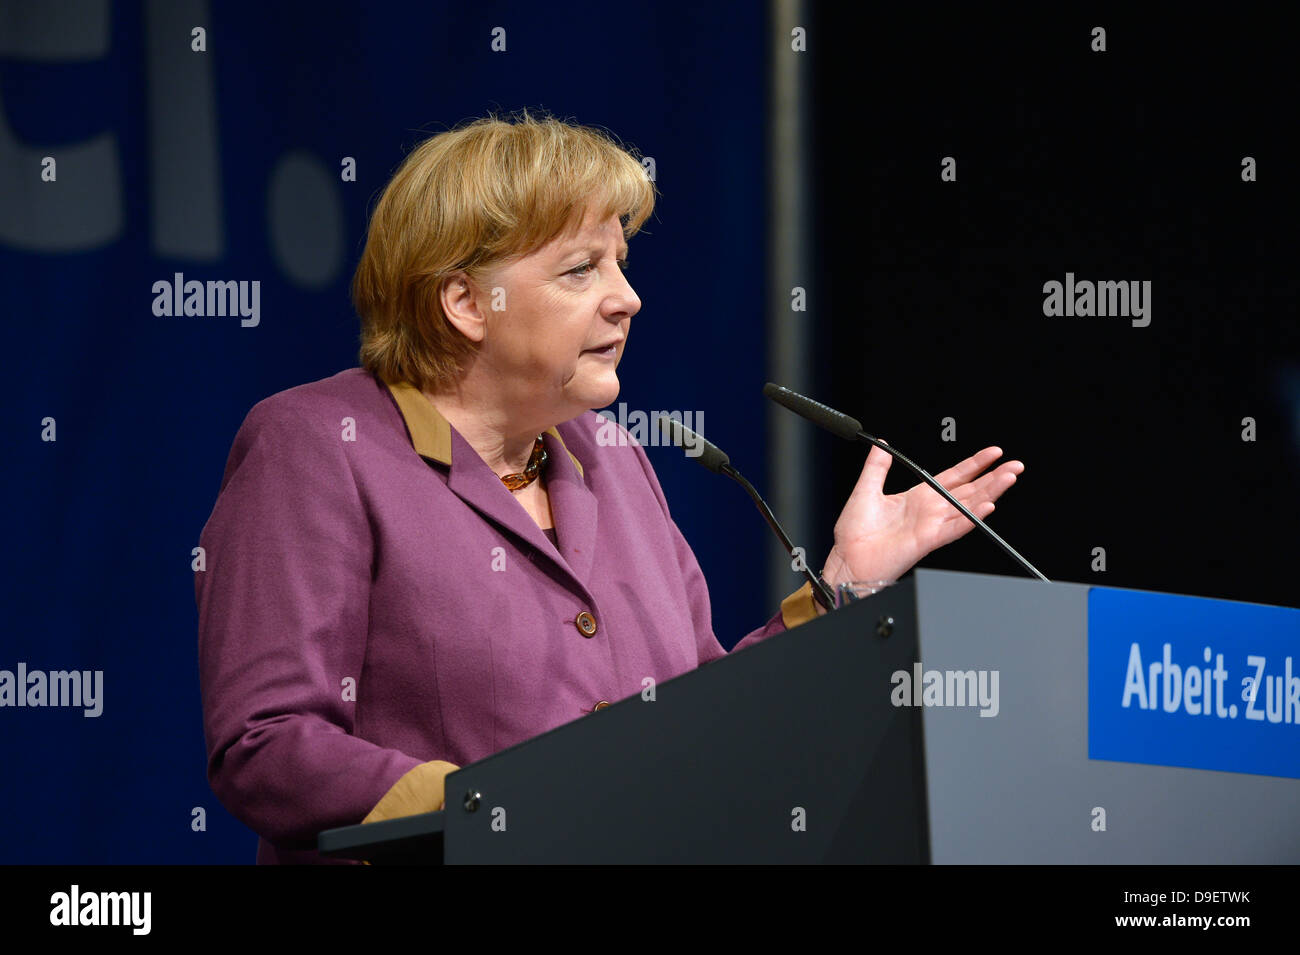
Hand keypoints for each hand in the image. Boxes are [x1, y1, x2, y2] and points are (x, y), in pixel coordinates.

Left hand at [820, 444, 1022, 594]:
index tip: (993, 453)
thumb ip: (876, 466)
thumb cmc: (854, 532)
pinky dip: (971, 518)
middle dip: (993, 477)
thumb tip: (880, 444)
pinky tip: (987, 506)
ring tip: (1008, 478)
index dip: (974, 464)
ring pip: (968, 506)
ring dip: (990, 492)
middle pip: (969, 490)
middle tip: (1015, 465)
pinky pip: (955, 527)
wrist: (846, 557)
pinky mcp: (928, 540)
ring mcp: (931, 525)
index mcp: (917, 497)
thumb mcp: (866, 489)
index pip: (954, 477)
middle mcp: (929, 510)